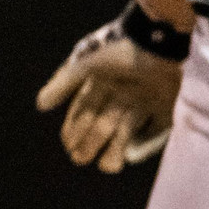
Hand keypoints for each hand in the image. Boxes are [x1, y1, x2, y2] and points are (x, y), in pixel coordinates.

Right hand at [37, 6, 185, 172]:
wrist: (159, 41)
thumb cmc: (119, 51)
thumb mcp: (85, 66)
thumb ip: (63, 84)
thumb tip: (40, 105)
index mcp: (103, 79)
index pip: (84, 108)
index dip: (74, 127)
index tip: (68, 145)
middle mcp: (123, 91)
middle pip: (102, 121)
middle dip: (90, 141)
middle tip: (80, 159)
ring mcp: (145, 99)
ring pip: (125, 129)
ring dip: (114, 148)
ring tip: (106, 167)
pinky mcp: (167, 106)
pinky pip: (155, 129)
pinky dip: (144, 143)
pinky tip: (130, 157)